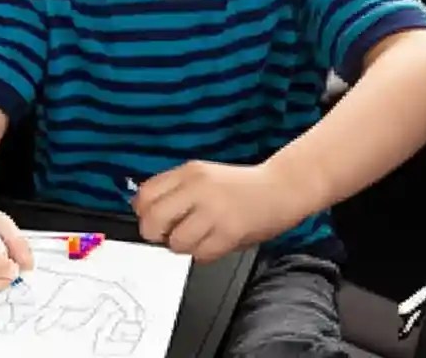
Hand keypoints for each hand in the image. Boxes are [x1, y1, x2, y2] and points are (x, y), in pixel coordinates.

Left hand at [131, 161, 297, 261]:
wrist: (282, 188)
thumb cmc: (241, 187)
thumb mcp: (203, 177)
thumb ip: (175, 189)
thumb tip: (143, 209)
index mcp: (188, 172)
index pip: (145, 194)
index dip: (143, 212)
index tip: (150, 218)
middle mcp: (198, 189)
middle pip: (153, 220)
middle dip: (155, 234)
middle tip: (167, 234)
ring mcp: (214, 211)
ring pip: (176, 242)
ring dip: (183, 246)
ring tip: (197, 238)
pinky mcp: (230, 232)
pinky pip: (200, 254)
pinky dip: (203, 254)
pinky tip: (213, 243)